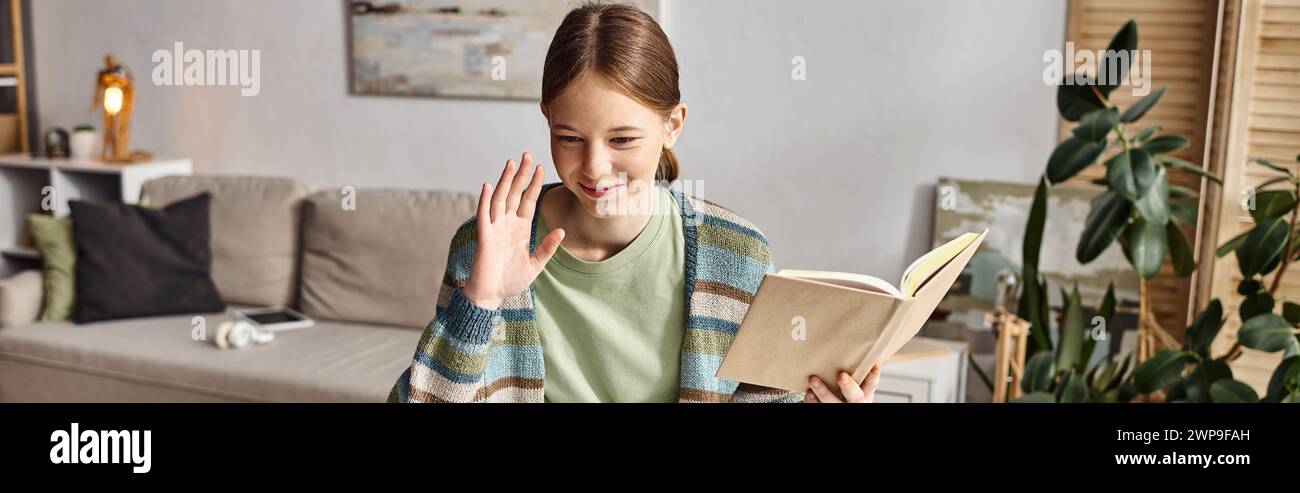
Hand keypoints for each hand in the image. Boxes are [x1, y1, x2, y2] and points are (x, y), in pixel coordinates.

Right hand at [461, 152, 564, 308]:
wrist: (492, 296)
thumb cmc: (511, 281)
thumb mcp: (536, 264)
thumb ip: (547, 248)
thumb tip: (562, 231)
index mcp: (520, 229)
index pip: (528, 201)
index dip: (533, 184)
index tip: (540, 167)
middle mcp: (507, 224)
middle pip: (515, 194)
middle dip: (521, 175)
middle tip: (526, 155)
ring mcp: (495, 229)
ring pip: (501, 199)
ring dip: (505, 181)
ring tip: (511, 163)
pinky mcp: (485, 237)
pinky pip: (484, 216)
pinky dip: (485, 200)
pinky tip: (489, 185)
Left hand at [805, 363, 880, 402]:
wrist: (835, 405)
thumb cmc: (845, 392)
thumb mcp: (855, 384)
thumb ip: (854, 370)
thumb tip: (849, 342)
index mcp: (864, 394)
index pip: (871, 385)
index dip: (873, 375)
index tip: (874, 364)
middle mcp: (854, 402)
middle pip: (855, 396)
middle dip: (848, 386)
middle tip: (841, 375)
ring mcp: (840, 407)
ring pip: (833, 402)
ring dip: (824, 391)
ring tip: (813, 380)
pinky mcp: (827, 409)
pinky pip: (819, 406)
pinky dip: (813, 400)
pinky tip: (809, 392)